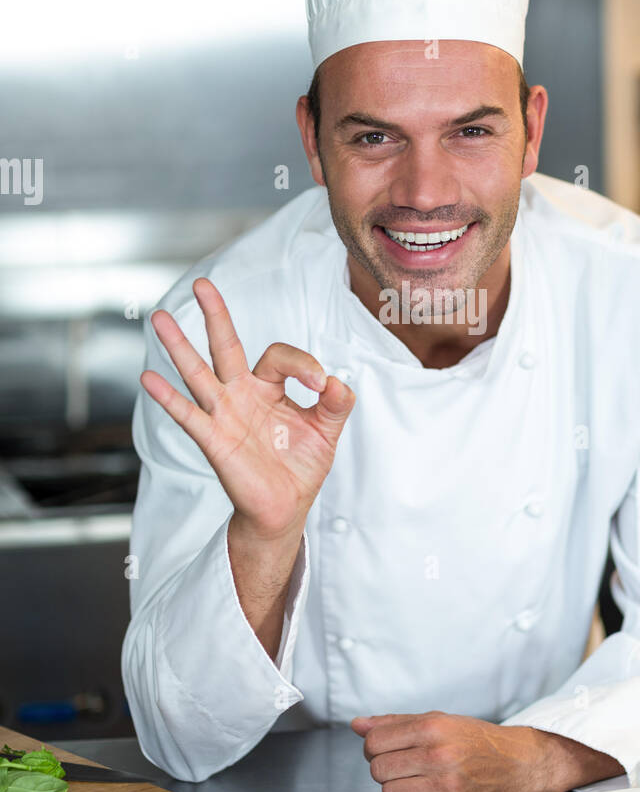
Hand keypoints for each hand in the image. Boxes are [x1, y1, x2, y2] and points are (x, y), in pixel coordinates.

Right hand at [141, 276, 354, 539]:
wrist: (285, 508)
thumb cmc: (301, 466)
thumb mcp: (327, 431)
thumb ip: (337, 404)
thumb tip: (340, 382)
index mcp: (270, 387)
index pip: (280, 356)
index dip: (305, 365)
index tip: (323, 386)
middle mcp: (242, 393)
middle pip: (225, 345)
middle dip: (215, 314)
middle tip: (202, 283)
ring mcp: (224, 414)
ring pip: (199, 372)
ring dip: (179, 345)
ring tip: (160, 318)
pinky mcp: (214, 439)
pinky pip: (188, 414)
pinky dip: (168, 398)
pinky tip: (148, 378)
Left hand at [351, 711, 622, 791]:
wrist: (521, 765)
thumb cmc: (478, 740)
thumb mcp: (440, 720)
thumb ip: (395, 722)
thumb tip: (357, 725)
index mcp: (433, 727)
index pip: (375, 742)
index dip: (374, 747)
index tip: (386, 748)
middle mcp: (437, 755)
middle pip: (378, 769)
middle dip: (385, 768)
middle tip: (404, 764)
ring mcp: (444, 785)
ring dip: (398, 788)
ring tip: (418, 779)